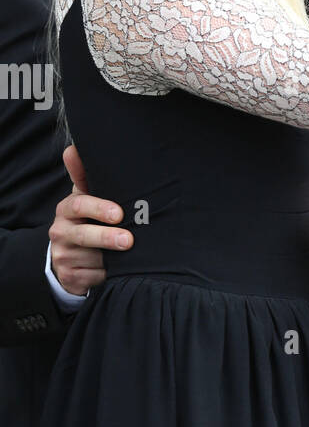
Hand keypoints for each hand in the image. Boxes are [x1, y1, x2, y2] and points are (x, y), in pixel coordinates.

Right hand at [48, 145, 133, 295]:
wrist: (71, 256)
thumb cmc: (88, 220)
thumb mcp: (86, 197)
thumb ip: (84, 175)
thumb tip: (73, 148)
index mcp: (67, 210)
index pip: (79, 205)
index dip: (98, 208)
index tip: (118, 212)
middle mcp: (60, 232)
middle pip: (84, 235)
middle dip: (107, 237)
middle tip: (128, 240)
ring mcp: (63, 256)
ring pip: (91, 259)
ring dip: (113, 259)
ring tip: (129, 254)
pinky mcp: (70, 277)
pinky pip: (93, 277)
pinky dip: (108, 274)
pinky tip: (120, 270)